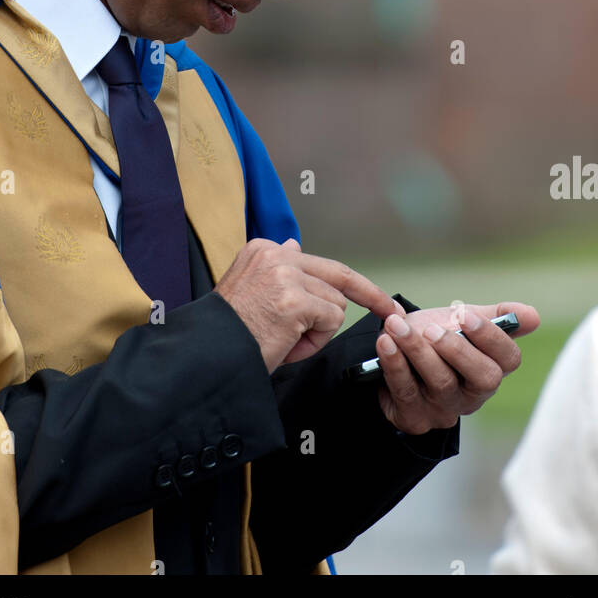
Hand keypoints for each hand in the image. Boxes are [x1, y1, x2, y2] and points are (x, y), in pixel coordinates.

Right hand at [215, 237, 403, 373]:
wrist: (206, 353)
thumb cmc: (229, 331)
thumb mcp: (250, 288)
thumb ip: (279, 269)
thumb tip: (296, 243)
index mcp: (265, 249)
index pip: (320, 262)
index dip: (348, 284)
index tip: (374, 295)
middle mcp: (277, 254)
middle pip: (337, 276)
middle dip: (368, 295)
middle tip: (391, 310)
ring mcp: (286, 276)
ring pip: (334, 305)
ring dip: (318, 331)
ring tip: (285, 342)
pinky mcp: (294, 301)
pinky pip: (329, 321)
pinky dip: (315, 341)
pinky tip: (287, 345)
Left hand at [375, 301, 539, 434]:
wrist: (395, 357)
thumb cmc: (437, 338)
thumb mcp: (464, 323)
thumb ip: (496, 317)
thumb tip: (533, 315)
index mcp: (491, 367)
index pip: (508, 359)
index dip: (491, 337)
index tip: (465, 315)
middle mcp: (473, 394)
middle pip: (482, 378)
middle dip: (458, 350)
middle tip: (433, 329)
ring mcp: (445, 409)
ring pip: (440, 383)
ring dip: (417, 351)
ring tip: (396, 325)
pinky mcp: (416, 418)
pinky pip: (407, 392)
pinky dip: (394, 364)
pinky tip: (385, 343)